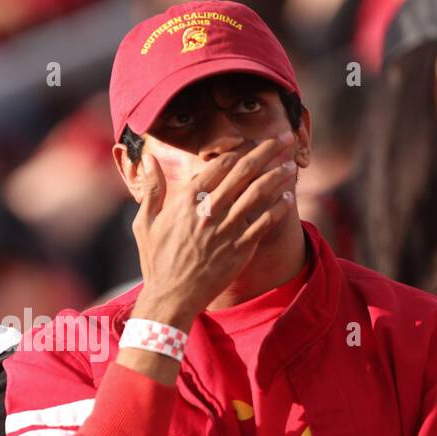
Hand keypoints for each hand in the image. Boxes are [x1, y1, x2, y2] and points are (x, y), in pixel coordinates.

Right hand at [131, 134, 298, 328]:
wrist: (171, 297)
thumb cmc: (156, 260)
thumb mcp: (145, 222)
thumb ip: (152, 189)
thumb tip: (148, 158)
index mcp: (186, 200)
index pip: (219, 165)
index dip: (240, 149)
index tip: (253, 141)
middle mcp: (209, 211)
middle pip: (244, 172)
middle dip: (267, 151)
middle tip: (284, 138)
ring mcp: (226, 230)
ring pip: (258, 194)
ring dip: (277, 176)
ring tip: (291, 164)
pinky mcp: (240, 249)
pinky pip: (264, 223)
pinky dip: (278, 208)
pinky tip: (287, 197)